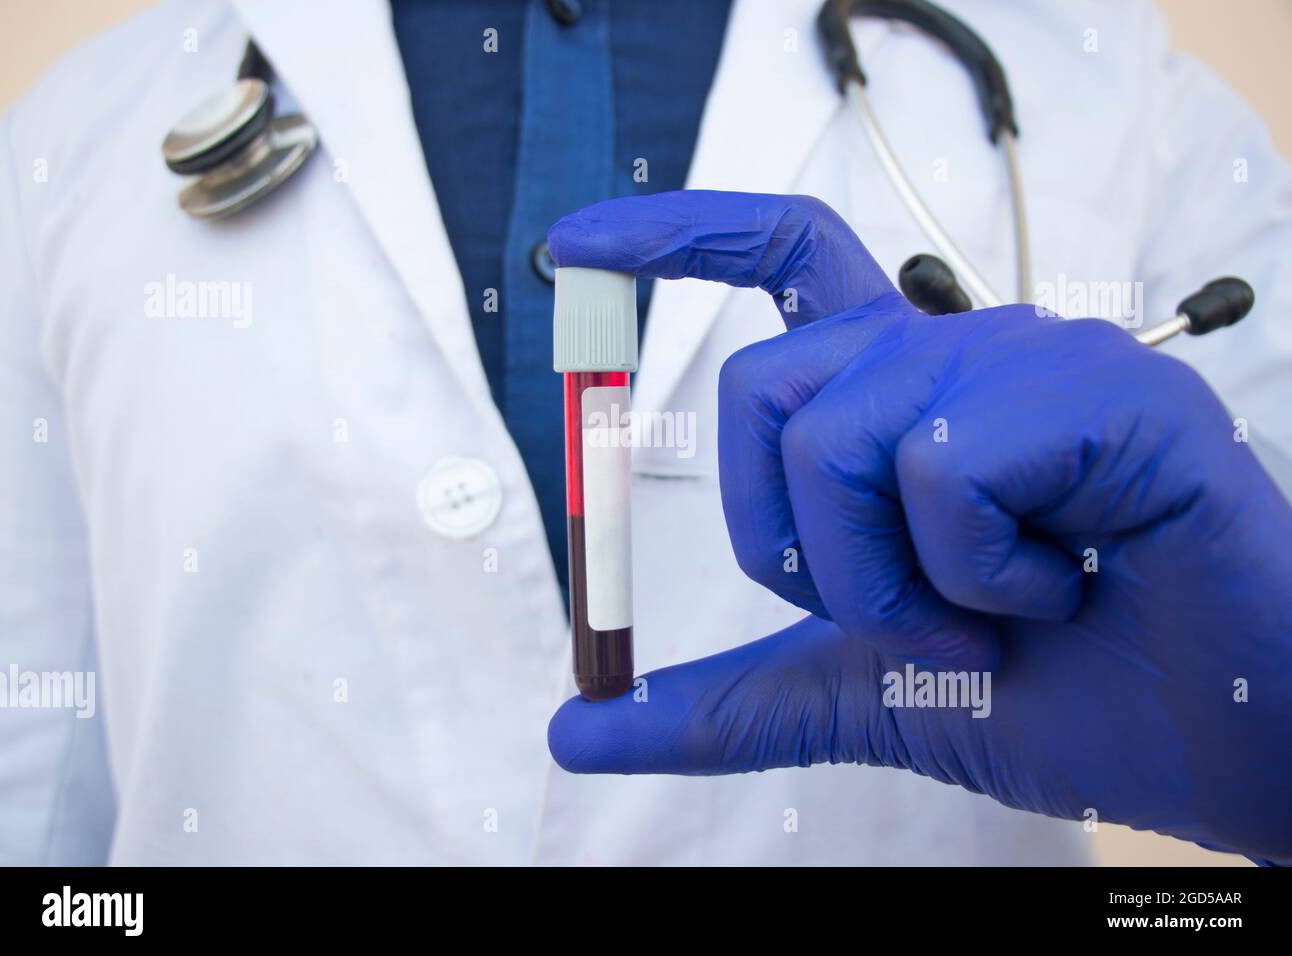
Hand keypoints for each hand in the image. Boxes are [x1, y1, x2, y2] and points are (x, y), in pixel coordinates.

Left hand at [546, 190, 1291, 862]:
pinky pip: (940, 469)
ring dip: (892, 586)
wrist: (1213, 737)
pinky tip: (1064, 586)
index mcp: (898, 393)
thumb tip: (577, 728)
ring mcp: (1023, 358)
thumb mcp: (854, 695)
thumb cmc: (1052, 691)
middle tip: (904, 618)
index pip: (781, 256)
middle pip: (761, 389)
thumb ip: (724, 704)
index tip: (573, 246)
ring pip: (837, 440)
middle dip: (793, 549)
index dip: (673, 235)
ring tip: (998, 615)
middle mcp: (950, 352)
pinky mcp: (1094, 389)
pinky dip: (977, 576)